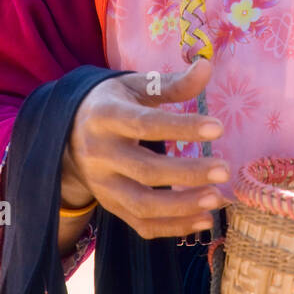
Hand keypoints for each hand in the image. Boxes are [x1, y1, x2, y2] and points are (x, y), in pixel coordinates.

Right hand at [59, 59, 227, 238]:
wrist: (68, 133)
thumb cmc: (113, 103)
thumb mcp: (136, 86)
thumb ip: (171, 83)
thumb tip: (206, 65)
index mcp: (107, 116)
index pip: (146, 124)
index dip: (181, 127)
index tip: (217, 128)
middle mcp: (101, 154)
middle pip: (145, 170)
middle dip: (187, 173)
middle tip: (224, 170)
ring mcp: (103, 185)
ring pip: (142, 205)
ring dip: (182, 207)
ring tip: (218, 198)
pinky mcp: (110, 206)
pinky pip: (141, 224)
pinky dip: (173, 227)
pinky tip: (204, 219)